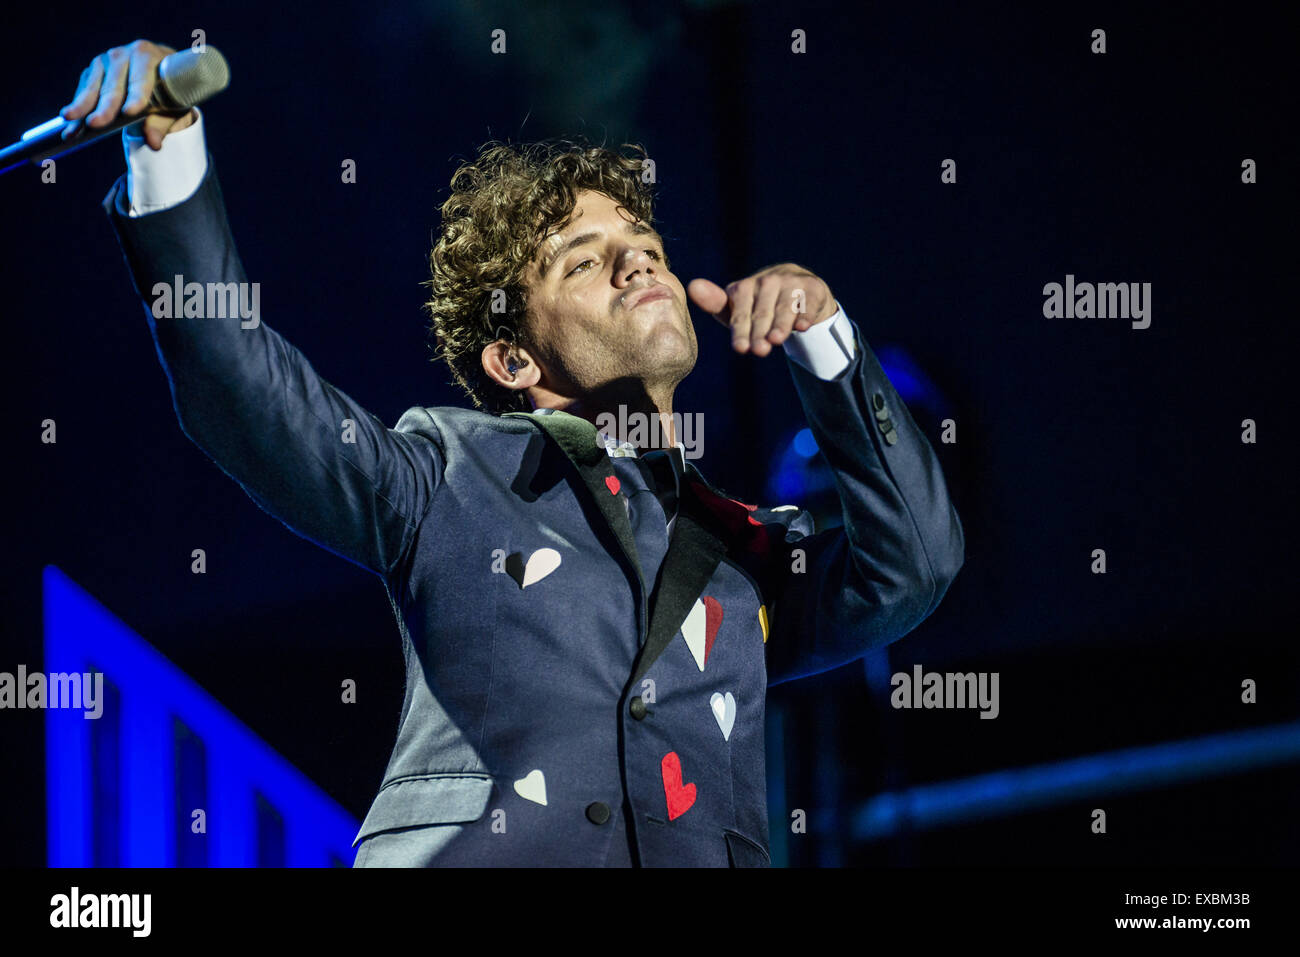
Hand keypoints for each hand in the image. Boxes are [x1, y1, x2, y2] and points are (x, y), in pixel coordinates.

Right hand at [60, 39, 195, 150]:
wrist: (159, 76)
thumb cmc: (170, 92)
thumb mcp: (172, 107)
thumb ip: (162, 124)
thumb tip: (154, 143)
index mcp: (148, 56)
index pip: (141, 78)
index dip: (136, 96)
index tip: (129, 112)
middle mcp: (123, 55)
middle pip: (114, 86)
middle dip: (104, 108)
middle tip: (95, 124)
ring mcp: (104, 62)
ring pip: (93, 89)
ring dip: (81, 108)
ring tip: (70, 124)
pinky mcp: (92, 72)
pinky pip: (83, 92)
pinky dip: (78, 109)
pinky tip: (70, 124)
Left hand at [688, 263, 836, 355]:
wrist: (797, 289)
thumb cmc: (759, 306)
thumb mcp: (738, 309)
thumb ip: (716, 303)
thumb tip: (692, 285)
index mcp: (745, 287)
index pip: (740, 313)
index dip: (741, 331)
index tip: (740, 349)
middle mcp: (768, 281)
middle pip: (762, 313)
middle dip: (760, 332)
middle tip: (758, 350)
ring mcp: (791, 283)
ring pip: (785, 308)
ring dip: (781, 324)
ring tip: (776, 340)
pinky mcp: (812, 288)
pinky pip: (808, 304)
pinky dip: (805, 315)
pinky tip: (802, 327)